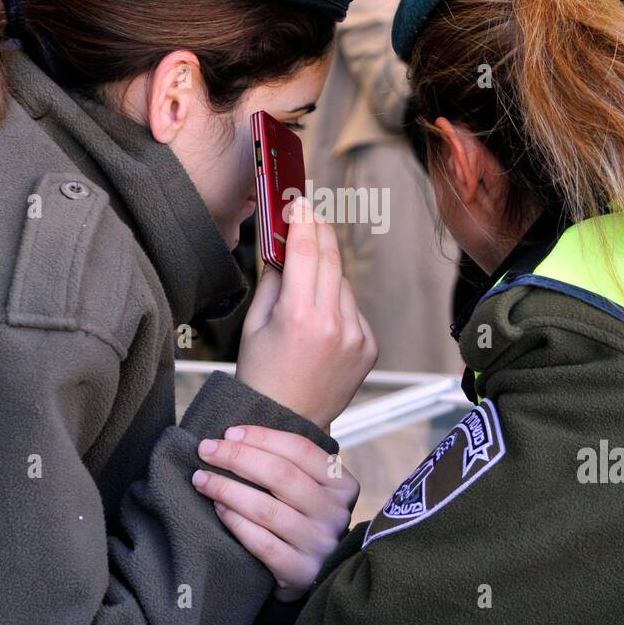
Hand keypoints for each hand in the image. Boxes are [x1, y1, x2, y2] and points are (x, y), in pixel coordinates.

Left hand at [193, 425, 359, 600]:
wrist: (313, 572)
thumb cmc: (303, 517)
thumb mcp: (311, 488)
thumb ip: (290, 463)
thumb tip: (236, 436)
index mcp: (342, 484)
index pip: (300, 449)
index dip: (262, 437)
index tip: (228, 433)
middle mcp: (335, 513)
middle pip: (281, 475)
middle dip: (237, 457)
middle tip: (206, 450)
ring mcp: (319, 544)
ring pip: (266, 509)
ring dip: (227, 489)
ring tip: (202, 479)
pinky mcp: (300, 572)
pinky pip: (261, 543)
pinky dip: (236, 522)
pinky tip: (219, 509)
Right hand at [235, 196, 376, 429]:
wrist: (286, 422)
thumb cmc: (262, 374)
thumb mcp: (254, 324)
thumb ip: (272, 280)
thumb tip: (282, 245)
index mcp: (299, 316)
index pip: (306, 251)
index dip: (303, 220)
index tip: (300, 202)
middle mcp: (334, 323)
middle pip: (332, 258)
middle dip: (320, 232)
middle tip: (310, 215)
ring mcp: (356, 336)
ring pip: (343, 284)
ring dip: (326, 277)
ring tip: (305, 298)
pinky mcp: (369, 346)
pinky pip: (354, 310)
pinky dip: (339, 307)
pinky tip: (320, 327)